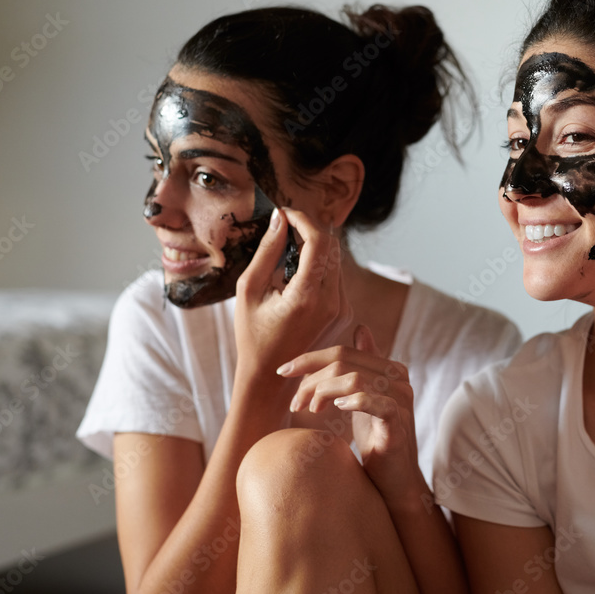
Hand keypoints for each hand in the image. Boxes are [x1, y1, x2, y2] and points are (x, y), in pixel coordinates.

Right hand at [234, 208, 352, 385]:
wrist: (271, 380)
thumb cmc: (253, 336)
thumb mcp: (249, 290)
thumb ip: (267, 251)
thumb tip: (279, 218)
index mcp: (307, 296)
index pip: (319, 241)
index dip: (303, 219)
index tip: (285, 213)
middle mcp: (332, 302)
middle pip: (332, 247)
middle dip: (309, 231)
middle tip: (284, 228)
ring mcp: (343, 309)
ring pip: (336, 261)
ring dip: (315, 249)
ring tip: (287, 252)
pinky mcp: (346, 314)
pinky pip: (336, 279)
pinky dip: (320, 268)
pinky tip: (297, 276)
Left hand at [279, 325, 422, 504]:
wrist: (394, 480)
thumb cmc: (376, 438)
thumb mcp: (364, 398)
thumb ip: (362, 367)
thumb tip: (361, 328)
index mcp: (389, 368)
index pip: (343, 352)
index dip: (309, 359)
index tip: (282, 372)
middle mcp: (399, 378)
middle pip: (344, 363)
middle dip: (311, 380)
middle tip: (296, 404)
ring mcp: (401, 400)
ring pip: (354, 379)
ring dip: (323, 392)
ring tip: (311, 410)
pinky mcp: (399, 423)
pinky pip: (378, 403)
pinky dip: (354, 401)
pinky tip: (337, 409)